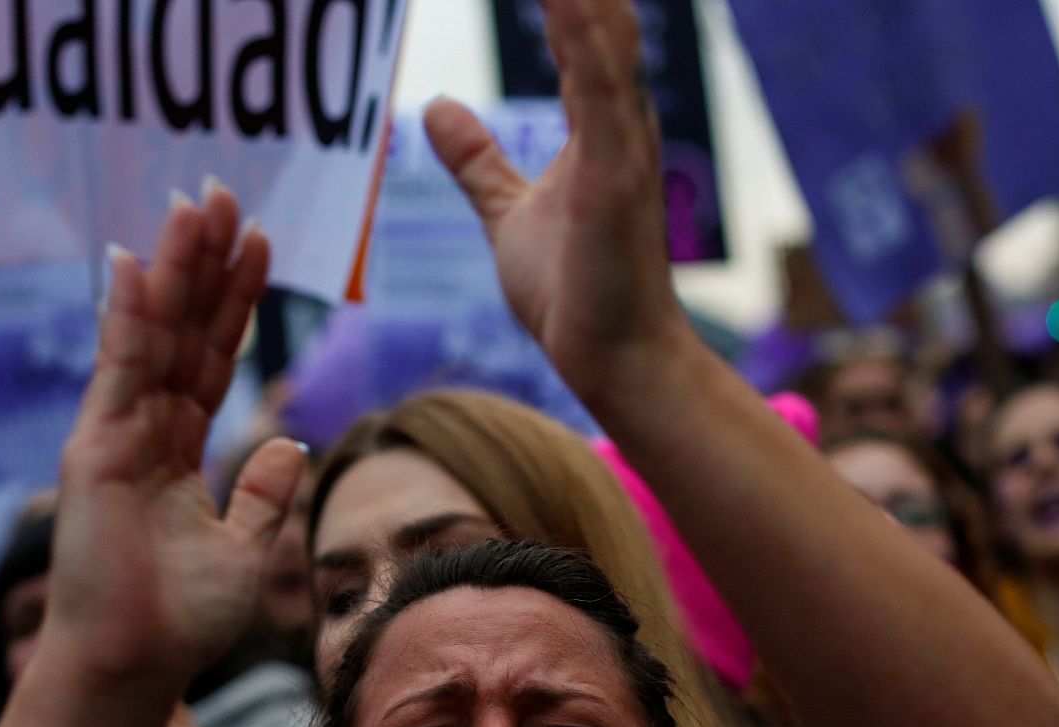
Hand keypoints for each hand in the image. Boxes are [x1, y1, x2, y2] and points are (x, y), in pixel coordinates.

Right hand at [43, 184, 304, 695]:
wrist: (135, 669)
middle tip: (226, 195)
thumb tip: (290, 441)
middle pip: (182, 333)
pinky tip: (135, 262)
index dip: (234, 303)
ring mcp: (116, 439)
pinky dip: (127, 317)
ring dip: (175, 271)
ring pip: (153, 338)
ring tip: (197, 206)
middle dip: (205, 266)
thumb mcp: (243, 550)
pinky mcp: (97, 453)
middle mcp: (143, 434)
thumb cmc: (179, 623)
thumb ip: (263, 494)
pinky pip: (118, 372)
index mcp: (176, 453)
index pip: (212, 360)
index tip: (258, 244)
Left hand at [423, 0, 691, 401]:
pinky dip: (584, 34)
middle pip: (597, 9)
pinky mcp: (615, 174)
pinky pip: (602, 87)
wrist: (613, 360)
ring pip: (604, 33)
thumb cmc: (575, 292)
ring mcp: (622, 142)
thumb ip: (478, 159)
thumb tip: (436, 108)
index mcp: (597, 118)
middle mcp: (618, 118)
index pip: (576, 20)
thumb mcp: (508, 209)